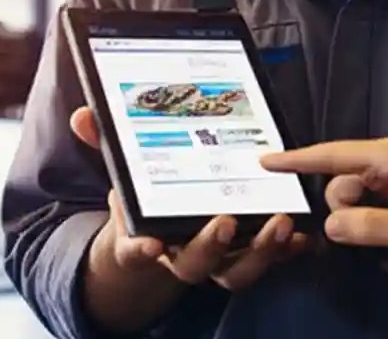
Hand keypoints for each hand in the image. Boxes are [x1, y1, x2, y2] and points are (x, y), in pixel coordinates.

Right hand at [70, 107, 306, 294]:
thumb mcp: (123, 174)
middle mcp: (183, 254)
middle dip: (211, 245)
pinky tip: (307, 234)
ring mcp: (219, 259)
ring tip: (281, 223)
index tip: (150, 242)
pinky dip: (291, 251)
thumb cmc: (145, 202)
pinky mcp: (250, 255)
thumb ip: (104, 144)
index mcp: (145, 237)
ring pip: (239, 270)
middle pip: (195, 264)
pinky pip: (273, 261)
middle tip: (226, 222)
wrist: (162, 238)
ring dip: (262, 250)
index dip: (140, 249)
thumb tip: (81, 116)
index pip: (135, 249)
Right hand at [260, 137, 387, 249]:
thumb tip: (332, 225)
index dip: (296, 160)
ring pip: (352, 199)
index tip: (267, 160)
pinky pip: (369, 205)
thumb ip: (366, 226)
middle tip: (381, 229)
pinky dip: (372, 221)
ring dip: (363, 220)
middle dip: (346, 210)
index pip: (330, 155)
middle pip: (339, 183)